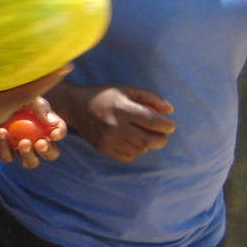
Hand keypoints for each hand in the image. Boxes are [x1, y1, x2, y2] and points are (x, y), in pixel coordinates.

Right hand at [0, 52, 71, 158]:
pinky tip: (20, 65)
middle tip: (64, 51)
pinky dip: (19, 80)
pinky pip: (11, 93)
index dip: (47, 80)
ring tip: (48, 54)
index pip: (28, 94)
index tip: (67, 66)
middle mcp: (0, 111)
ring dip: (35, 78)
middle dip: (48, 75)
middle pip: (31, 92)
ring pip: (22, 93)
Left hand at [0, 96, 66, 167]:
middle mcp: (35, 139)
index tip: (53, 134)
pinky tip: (1, 132)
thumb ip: (41, 108)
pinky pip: (7, 156)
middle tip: (40, 143)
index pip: (59, 132)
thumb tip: (52, 124)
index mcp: (45, 124)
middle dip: (47, 151)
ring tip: (23, 142)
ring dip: (29, 155)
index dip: (59, 134)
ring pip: (30, 162)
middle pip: (50, 154)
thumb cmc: (9, 94)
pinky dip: (5, 146)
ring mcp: (18, 147)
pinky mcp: (2, 150)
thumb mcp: (27, 96)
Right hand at [60, 83, 175, 162]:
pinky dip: (135, 151)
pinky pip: (128, 157)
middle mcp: (115, 126)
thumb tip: (170, 110)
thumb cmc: (105, 95)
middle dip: (162, 139)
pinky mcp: (103, 149)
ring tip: (144, 134)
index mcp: (123, 109)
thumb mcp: (127, 89)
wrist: (76, 106)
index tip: (170, 124)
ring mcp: (109, 140)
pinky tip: (132, 141)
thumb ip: (150, 97)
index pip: (153, 122)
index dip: (167, 125)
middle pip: (149, 140)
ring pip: (140, 150)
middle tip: (162, 133)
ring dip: (147, 144)